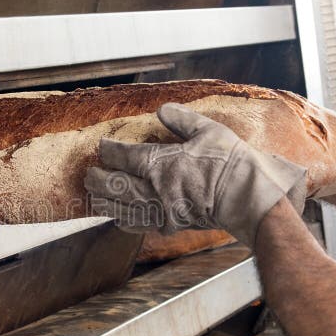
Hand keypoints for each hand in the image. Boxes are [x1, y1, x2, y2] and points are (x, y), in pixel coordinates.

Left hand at [84, 103, 307, 246]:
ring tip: (93, 197)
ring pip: (121, 208)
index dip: (109, 151)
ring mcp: (160, 211)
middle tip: (88, 175)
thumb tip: (161, 109)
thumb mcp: (208, 130)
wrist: (248, 198)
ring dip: (104, 202)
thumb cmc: (230, 162)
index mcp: (161, 163)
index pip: (124, 157)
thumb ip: (181, 119)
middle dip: (98, 179)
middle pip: (114, 185)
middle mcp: (154, 189)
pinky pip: (139, 225)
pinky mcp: (169, 226)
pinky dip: (124, 221)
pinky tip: (118, 219)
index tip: (101, 147)